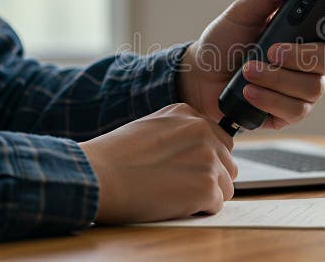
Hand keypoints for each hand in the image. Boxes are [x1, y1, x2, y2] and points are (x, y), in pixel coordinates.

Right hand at [79, 103, 236, 223]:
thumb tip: (202, 153)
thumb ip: (179, 134)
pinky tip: (172, 203)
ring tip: (173, 194)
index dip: (205, 160)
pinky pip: (216, 205)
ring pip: (226, 185)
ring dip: (206, 195)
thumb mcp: (151, 128)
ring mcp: (208, 158)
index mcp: (189, 114)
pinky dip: (198, 210)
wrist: (97, 176)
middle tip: (179, 186)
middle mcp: (203, 131)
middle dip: (210, 178)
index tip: (184, 169)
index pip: (219, 140)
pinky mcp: (207, 187)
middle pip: (227, 163)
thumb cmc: (114, 157)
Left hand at [178, 0, 324, 128]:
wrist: (200, 75)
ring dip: (277, 78)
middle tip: (271, 51)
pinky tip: (249, 91)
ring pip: (312, 87)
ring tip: (248, 71)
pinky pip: (295, 110)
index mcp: (307, 32)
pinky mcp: (289, 113)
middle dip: (302, 55)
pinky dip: (270, 100)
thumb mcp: (242, 12)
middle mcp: (311, 61)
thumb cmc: (224, 42)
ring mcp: (302, 89)